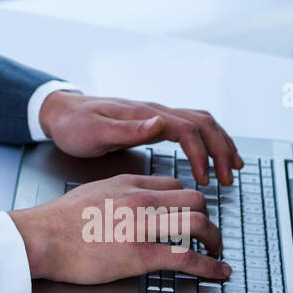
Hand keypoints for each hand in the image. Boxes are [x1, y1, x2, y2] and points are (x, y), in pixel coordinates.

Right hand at [7, 174, 231, 284]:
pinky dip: (209, 266)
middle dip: (208, 218)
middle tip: (210, 234)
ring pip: (198, 223)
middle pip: (194, 199)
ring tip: (217, 252)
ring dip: (215, 239)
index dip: (189, 201)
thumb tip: (126, 206)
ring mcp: (141, 226)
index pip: (173, 185)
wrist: (40, 237)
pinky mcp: (140, 254)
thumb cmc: (57, 221)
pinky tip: (218, 272)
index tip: (193, 214)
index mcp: (126, 183)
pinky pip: (186, 257)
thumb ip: (115, 195)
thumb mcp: (91, 192)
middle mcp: (139, 199)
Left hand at [38, 91, 242, 185]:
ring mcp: (155, 116)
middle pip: (203, 123)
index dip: (202, 154)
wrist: (59, 112)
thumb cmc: (73, 125)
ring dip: (220, 143)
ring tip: (233, 168)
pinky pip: (190, 129)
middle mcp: (154, 112)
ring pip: (201, 123)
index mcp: (144, 114)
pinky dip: (207, 142)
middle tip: (229, 178)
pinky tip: (211, 158)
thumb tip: (158, 122)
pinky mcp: (152, 124)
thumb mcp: (93, 132)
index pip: (188, 129)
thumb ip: (126, 130)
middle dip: (221, 150)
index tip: (205, 180)